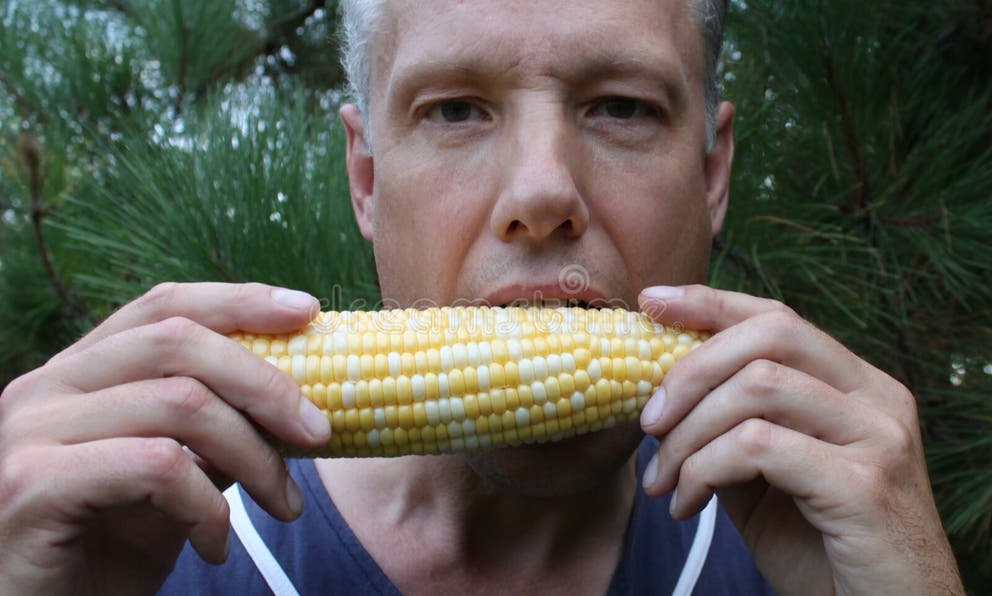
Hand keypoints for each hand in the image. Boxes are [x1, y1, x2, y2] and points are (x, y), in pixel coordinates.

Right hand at [0, 282, 330, 594]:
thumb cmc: (107, 551)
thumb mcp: (175, 478)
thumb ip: (214, 429)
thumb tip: (297, 397)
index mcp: (79, 371)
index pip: (164, 306)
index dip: (240, 301)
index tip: (308, 311)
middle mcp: (47, 386)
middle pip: (178, 343)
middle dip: (265, 384)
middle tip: (319, 432)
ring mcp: (32, 430)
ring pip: (180, 404)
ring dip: (254, 459)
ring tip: (283, 506)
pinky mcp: (33, 483)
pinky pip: (157, 467)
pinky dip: (208, 506)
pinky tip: (217, 546)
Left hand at [637, 285, 962, 594]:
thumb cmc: (823, 551)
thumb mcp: (766, 480)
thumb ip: (730, 430)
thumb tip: (661, 395)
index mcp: (857, 387)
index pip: (779, 318)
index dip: (710, 302)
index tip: (652, 302)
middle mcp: (877, 399)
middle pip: (769, 335)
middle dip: (689, 370)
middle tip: (647, 421)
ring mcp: (878, 438)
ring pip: (756, 388)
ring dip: (688, 434)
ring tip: (663, 481)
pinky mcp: (864, 484)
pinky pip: (758, 447)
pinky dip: (704, 470)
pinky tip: (687, 505)